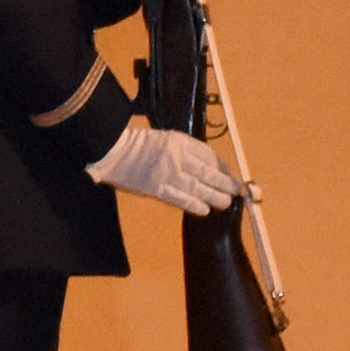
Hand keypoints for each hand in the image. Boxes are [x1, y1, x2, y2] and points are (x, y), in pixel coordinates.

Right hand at [89, 119, 247, 215]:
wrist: (112, 150)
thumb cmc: (137, 146)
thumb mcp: (164, 140)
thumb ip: (183, 152)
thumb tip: (204, 171)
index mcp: (179, 141)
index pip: (208, 155)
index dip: (222, 168)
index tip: (230, 176)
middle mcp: (176, 156)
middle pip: (207, 172)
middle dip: (225, 183)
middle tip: (237, 191)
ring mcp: (166, 173)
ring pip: (198, 187)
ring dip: (214, 197)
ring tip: (225, 203)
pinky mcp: (155, 188)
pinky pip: (180, 199)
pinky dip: (194, 205)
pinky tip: (204, 210)